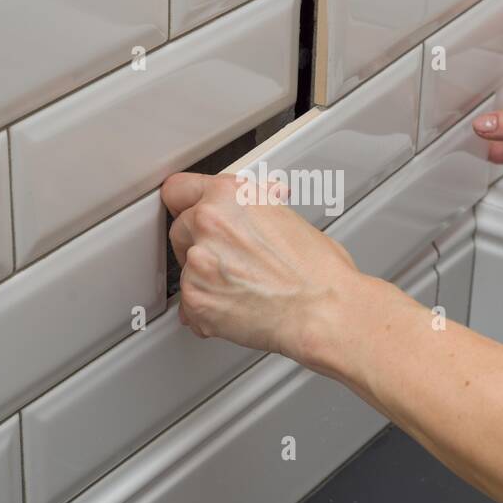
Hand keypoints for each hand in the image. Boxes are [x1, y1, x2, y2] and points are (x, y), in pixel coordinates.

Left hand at [161, 172, 373, 366]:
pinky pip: (189, 306)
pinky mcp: (194, 297)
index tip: (185, 213)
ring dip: (205, 282)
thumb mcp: (287, 217)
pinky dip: (208, 312)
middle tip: (230, 261)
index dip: (184, 204)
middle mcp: (209, 222)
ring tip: (243, 290)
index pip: (178, 189)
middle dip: (198, 246)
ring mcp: (198, 261)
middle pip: (179, 229)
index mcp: (229, 195)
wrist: (324, 311)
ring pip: (185, 270)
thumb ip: (253, 209)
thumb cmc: (318, 271)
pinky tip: (237, 310)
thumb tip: (248, 210)